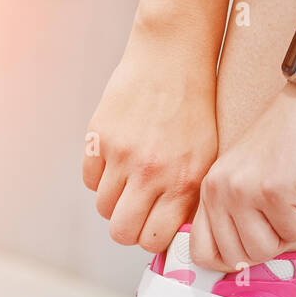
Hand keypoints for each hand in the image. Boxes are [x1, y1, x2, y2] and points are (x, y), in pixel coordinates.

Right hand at [83, 35, 217, 251]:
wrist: (172, 57)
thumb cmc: (194, 110)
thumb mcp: (206, 158)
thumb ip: (189, 199)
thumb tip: (170, 236)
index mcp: (182, 182)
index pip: (153, 240)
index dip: (151, 238)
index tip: (153, 226)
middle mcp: (150, 172)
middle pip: (121, 232)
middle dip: (127, 228)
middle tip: (135, 213)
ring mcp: (121, 154)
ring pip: (102, 207)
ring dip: (113, 201)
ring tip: (127, 182)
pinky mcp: (98, 136)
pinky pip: (88, 179)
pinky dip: (98, 177)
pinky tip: (114, 162)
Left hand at [191, 81, 295, 269]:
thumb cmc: (290, 139)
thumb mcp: (248, 177)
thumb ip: (236, 216)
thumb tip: (240, 264)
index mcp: (210, 189)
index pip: (202, 253)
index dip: (232, 260)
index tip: (256, 244)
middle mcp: (219, 190)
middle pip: (238, 259)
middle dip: (270, 244)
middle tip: (283, 213)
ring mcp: (244, 190)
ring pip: (265, 250)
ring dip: (291, 229)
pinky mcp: (273, 189)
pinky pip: (294, 230)